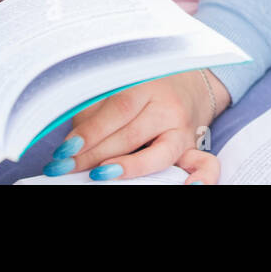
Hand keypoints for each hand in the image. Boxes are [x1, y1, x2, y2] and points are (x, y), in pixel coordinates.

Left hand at [44, 69, 227, 183]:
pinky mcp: (194, 150)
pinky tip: (186, 187)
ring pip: (158, 154)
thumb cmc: (147, 87)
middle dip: (94, 155)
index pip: (118, 109)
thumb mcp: (122, 86)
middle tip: (64, 168)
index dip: (90, 131)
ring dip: (127, 168)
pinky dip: (200, 179)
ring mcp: (183, 132)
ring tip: (99, 175)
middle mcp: (169, 109)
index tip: (65, 149)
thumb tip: (73, 142)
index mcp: (149, 86)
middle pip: (131, 135)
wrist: (191, 84)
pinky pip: (206, 165)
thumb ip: (98, 109)